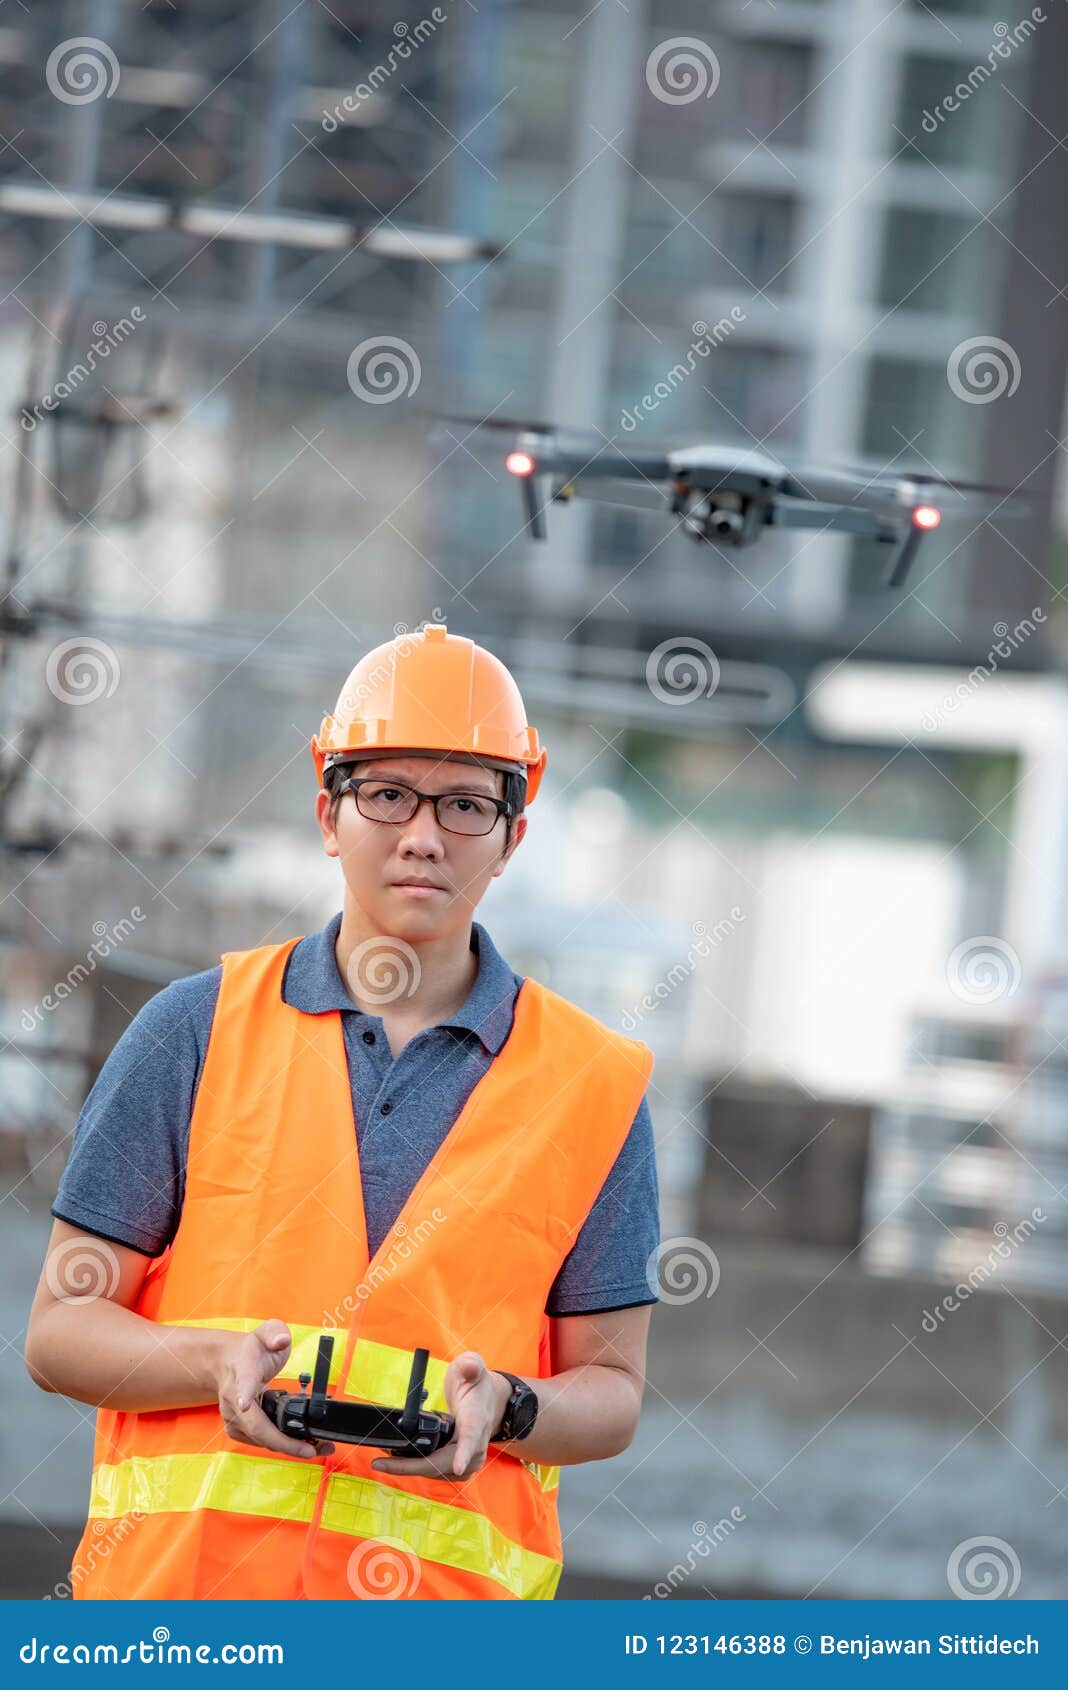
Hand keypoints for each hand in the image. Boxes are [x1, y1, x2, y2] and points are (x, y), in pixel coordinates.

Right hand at [215, 1318, 334, 1459]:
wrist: (227, 1362)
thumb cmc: (252, 1350)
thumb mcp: (266, 1332)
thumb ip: (275, 1332)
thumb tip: (281, 1340)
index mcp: (241, 1371)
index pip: (243, 1382)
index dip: (244, 1394)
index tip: (245, 1404)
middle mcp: (233, 1398)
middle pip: (255, 1425)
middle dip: (283, 1441)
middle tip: (310, 1449)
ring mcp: (233, 1416)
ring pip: (260, 1439)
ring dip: (287, 1447)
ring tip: (316, 1447)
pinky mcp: (238, 1429)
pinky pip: (261, 1442)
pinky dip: (281, 1446)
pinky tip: (300, 1445)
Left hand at [370, 1351, 509, 1481]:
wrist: (488, 1403)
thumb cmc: (476, 1385)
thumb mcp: (474, 1367)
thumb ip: (470, 1365)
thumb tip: (469, 1367)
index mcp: (477, 1419)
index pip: (471, 1437)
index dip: (463, 1454)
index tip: (458, 1468)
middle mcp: (476, 1445)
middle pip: (443, 1462)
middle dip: (411, 1466)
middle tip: (381, 1463)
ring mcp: (468, 1460)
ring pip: (435, 1471)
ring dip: (409, 1467)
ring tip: (384, 1461)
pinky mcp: (459, 1468)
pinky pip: (434, 1472)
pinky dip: (415, 1467)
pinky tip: (398, 1462)